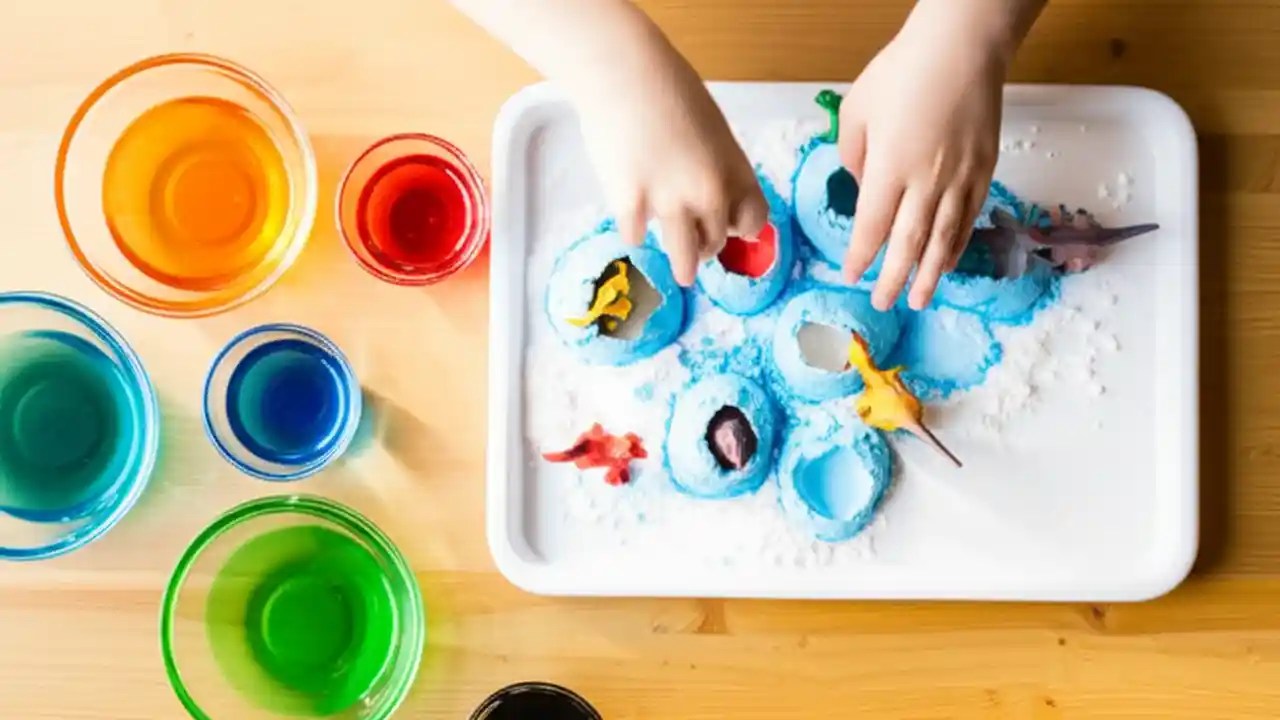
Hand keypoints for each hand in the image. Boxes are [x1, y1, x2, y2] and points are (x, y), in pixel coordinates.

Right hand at [575, 42, 767, 286]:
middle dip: (708, 246)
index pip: (754, 218)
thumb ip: (714, 163)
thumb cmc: (666, 87)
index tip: (735, 231)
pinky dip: (634, 228)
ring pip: (686, 257)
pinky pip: (638, 236)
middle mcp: (709, 192)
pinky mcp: (631, 206)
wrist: (624, 73)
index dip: (744, 227)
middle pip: (718, 241)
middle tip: (698, 247)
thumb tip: (711, 195)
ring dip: (685, 265)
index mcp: (733, 167)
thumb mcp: (710, 126)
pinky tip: (631, 216)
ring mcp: (670, 203)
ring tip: (684, 275)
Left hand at [839, 3, 1009, 310]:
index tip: (851, 275)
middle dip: (895, 278)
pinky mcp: (984, 171)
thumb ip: (852, 156)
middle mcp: (926, 180)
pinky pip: (968, 220)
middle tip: (885, 303)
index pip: (872, 226)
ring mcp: (960, 178)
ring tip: (920, 300)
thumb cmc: (904, 71)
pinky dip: (955, 246)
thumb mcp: (857, 110)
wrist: (962, 48)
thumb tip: (862, 188)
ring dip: (929, 274)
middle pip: (908, 243)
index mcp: (890, 167)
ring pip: (943, 239)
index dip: (861, 255)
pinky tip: (946, 264)